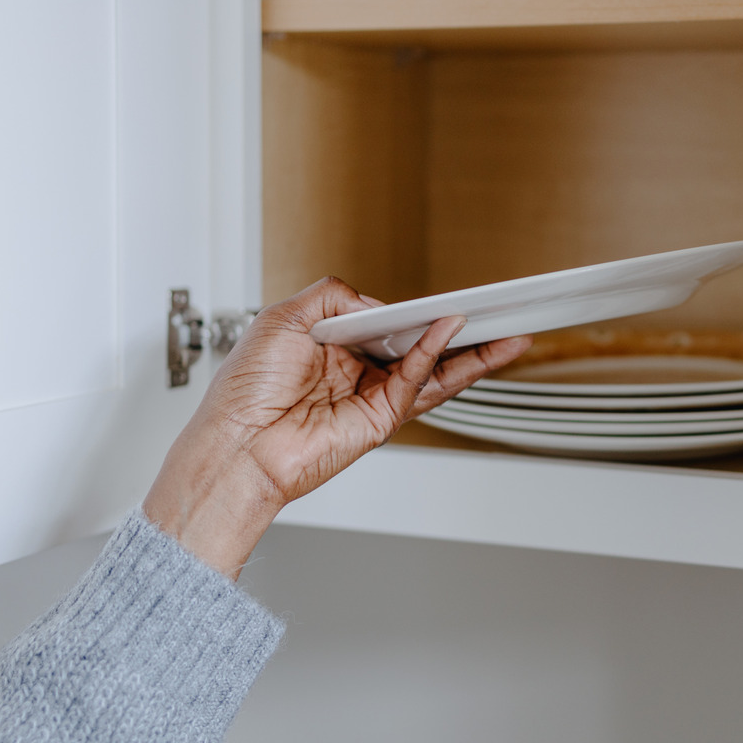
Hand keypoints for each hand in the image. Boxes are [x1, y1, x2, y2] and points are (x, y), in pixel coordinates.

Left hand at [143, 277, 532, 577]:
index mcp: (331, 346)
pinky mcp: (379, 420)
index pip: (387, 322)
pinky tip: (448, 332)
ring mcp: (370, 397)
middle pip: (419, 346)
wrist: (238, 446)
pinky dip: (435, 355)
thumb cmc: (244, 392)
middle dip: (459, 332)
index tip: (446, 296)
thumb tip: (380, 304)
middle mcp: (354, 372)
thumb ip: (334, 297)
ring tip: (504, 333)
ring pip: (432, 370)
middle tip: (495, 314)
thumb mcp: (283, 317)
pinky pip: (415, 382)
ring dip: (469, 351)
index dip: (417, 310)